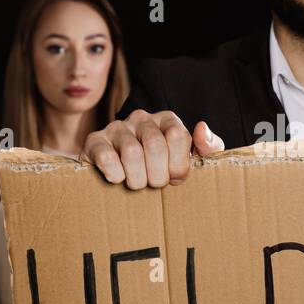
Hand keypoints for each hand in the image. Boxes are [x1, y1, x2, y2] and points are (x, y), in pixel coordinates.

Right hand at [81, 110, 223, 189]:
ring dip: (137, 179)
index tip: (174, 178)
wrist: (122, 180)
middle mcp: (142, 118)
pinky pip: (106, 157)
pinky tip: (117, 179)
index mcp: (167, 120)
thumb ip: (208, 147)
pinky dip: (115, 175)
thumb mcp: (193, 160)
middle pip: (155, 146)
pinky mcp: (95, 141)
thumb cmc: (163, 170)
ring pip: (131, 153)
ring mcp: (117, 127)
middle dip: (158, 176)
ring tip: (137, 185)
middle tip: (154, 186)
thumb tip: (201, 128)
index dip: (178, 165)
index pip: (178, 136)